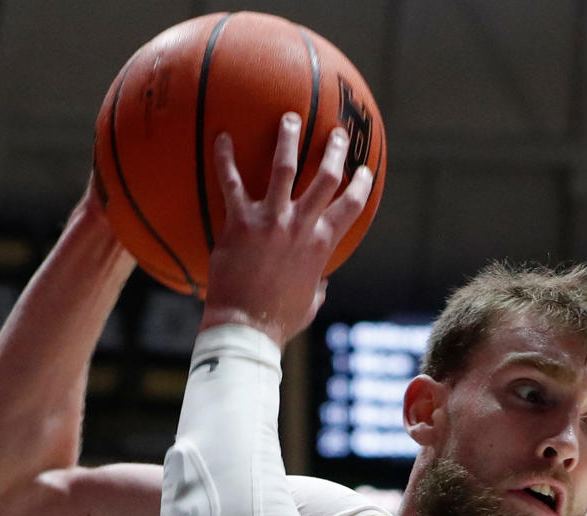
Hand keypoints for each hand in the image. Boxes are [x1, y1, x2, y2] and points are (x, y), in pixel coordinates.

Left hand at [202, 112, 372, 348]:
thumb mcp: (310, 303)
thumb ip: (318, 284)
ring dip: (288, 139)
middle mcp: (300, 226)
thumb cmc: (278, 321)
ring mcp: (270, 221)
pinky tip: (221, 137)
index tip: (364, 171)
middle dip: (335, 150)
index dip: (361, 185)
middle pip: (325, 177)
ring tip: (289, 119)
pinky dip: (225, 158)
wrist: (246, 326)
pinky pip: (231, 182)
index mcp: (321, 245)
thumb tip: (321, 280)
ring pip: (284, 168)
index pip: (351, 206)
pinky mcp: (239, 223)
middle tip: (337, 133)